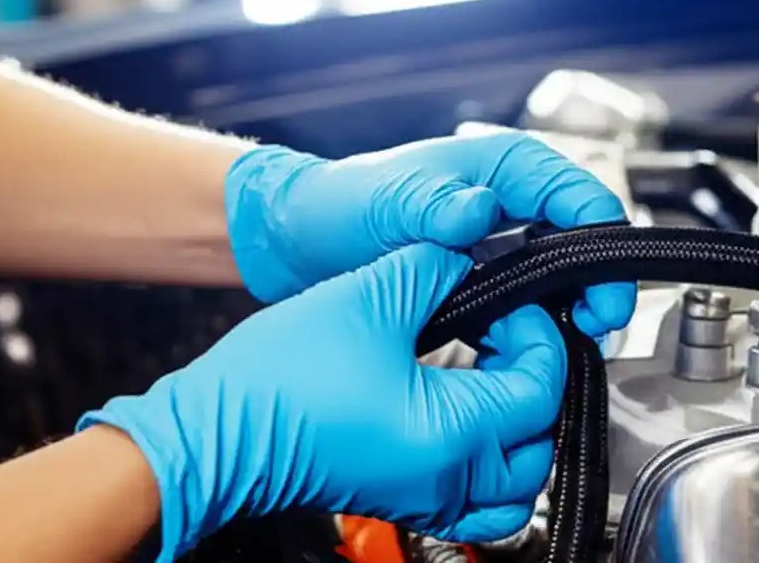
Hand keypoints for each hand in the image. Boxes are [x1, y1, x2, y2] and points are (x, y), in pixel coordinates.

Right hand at [78, 244, 564, 561]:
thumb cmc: (277, 380)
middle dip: (536, 375)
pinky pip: (483, 504)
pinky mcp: (406, 501)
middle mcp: (452, 478)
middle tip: (506, 334)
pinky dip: (496, 471)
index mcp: (455, 433)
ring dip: (525, 428)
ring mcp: (430, 498)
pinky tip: (473, 423)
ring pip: (520, 480)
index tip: (509, 303)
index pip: (542, 384)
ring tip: (496, 378)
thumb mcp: (371, 296)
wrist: (216, 433)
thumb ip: (436, 267)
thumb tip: (467, 255)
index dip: (536, 333)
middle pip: (542, 434)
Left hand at [225, 130, 633, 335]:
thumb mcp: (388, 201)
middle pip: (587, 240)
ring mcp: (503, 238)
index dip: (604, 247)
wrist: (302, 240)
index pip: (583, 198)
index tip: (602, 295)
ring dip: (574, 307)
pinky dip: (540, 322)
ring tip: (570, 343)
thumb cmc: (342, 204)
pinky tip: (532, 348)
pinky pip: (532, 297)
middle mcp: (515, 198)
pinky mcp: (488, 273)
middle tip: (595, 327)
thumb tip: (480, 208)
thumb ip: (435, 205)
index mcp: (507, 166)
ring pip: (565, 273)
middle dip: (599, 285)